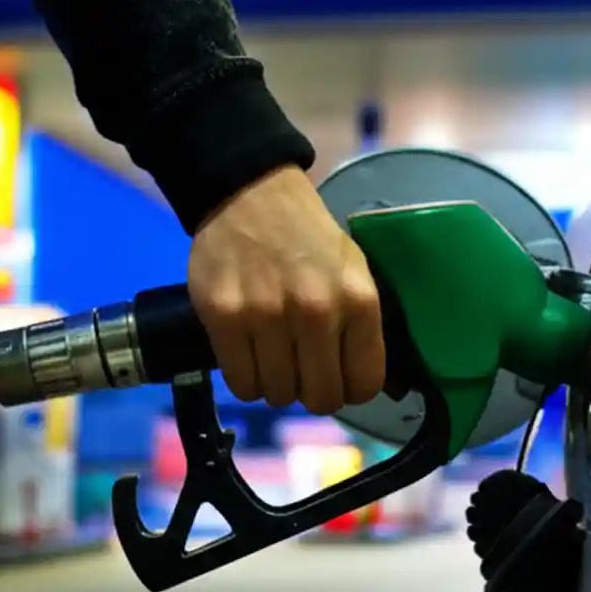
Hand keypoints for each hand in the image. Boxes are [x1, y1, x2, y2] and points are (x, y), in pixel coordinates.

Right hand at [188, 165, 385, 414]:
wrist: (250, 194)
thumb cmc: (308, 239)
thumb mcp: (354, 271)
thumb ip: (362, 327)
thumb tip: (367, 386)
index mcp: (357, 300)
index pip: (364, 384)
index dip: (351, 389)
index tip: (337, 377)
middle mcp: (316, 312)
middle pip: (320, 397)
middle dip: (312, 391)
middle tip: (301, 369)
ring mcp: (266, 316)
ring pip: (278, 395)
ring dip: (276, 384)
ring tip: (273, 355)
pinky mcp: (224, 317)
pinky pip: (241, 383)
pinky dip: (246, 379)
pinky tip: (249, 353)